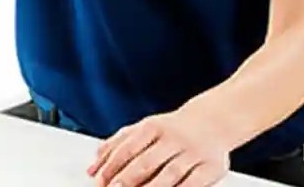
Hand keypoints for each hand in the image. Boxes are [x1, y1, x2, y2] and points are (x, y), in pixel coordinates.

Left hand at [88, 108, 230, 186]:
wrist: (212, 122)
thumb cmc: (170, 130)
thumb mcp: (142, 130)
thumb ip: (115, 145)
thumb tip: (91, 168)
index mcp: (152, 127)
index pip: (127, 148)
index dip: (111, 166)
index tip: (99, 181)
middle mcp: (173, 138)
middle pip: (146, 162)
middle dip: (127, 180)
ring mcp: (193, 153)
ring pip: (169, 174)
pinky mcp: (212, 167)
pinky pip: (194, 183)